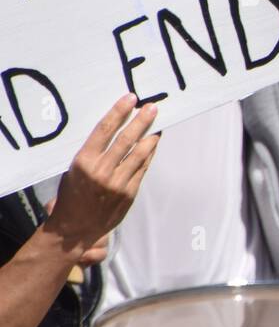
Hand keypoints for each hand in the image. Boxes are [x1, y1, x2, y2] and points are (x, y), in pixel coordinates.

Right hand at [44, 95, 158, 261]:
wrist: (75, 227)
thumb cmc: (72, 194)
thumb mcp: (73, 170)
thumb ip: (93, 152)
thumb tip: (114, 129)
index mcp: (83, 161)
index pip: (104, 130)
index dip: (119, 112)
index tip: (130, 98)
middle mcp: (102, 171)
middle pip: (126, 139)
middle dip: (141, 121)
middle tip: (152, 107)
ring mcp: (118, 183)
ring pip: (139, 154)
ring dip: (151, 136)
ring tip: (158, 123)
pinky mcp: (129, 193)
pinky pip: (143, 168)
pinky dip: (149, 154)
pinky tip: (153, 143)